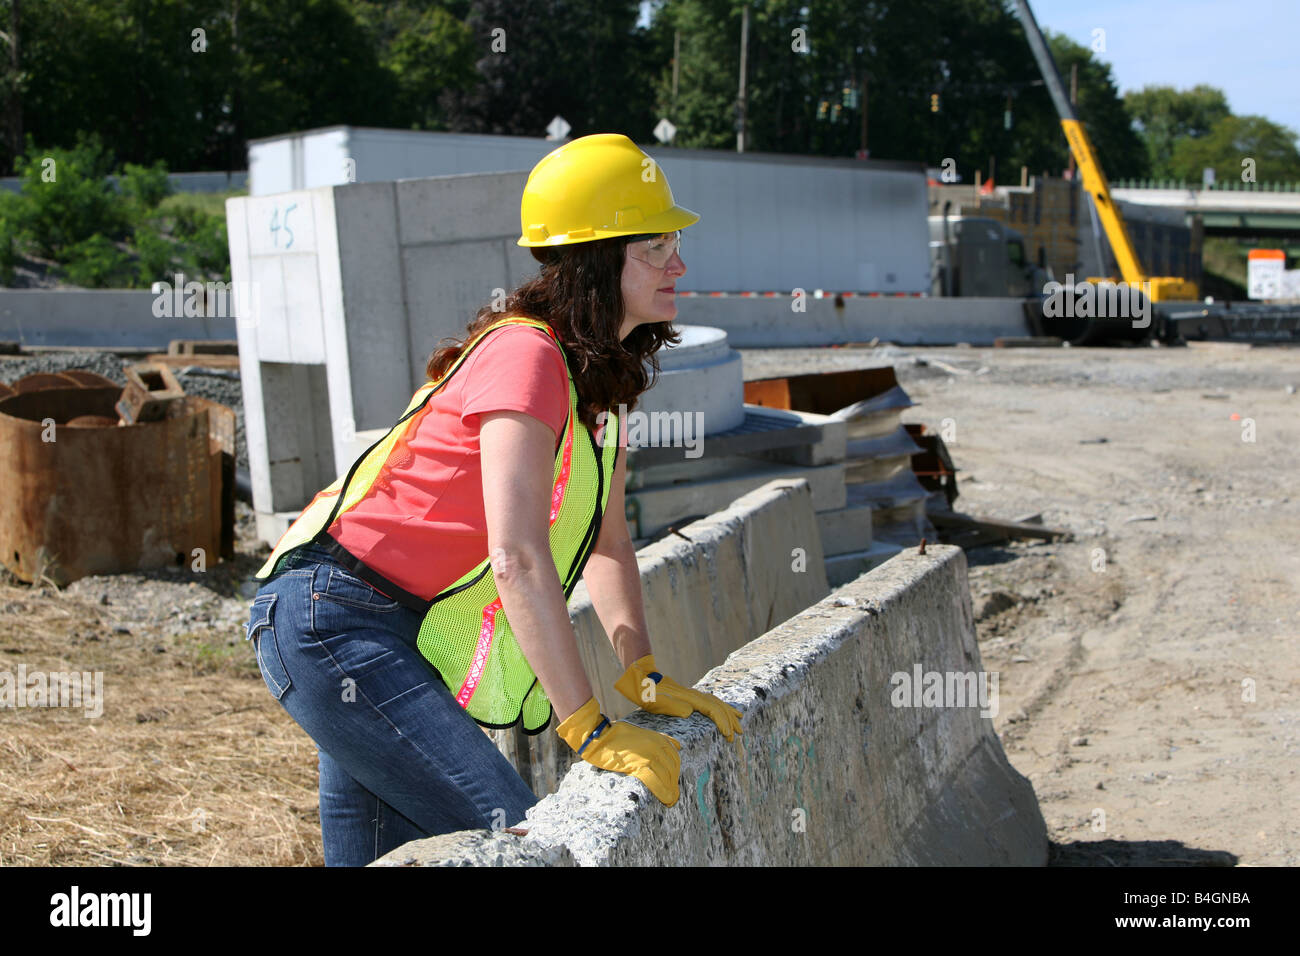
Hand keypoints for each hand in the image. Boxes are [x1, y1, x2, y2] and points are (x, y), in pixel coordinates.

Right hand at [555, 697, 681, 805]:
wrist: (597, 735)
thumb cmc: (615, 734)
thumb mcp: (642, 732)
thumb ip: (659, 739)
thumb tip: (678, 746)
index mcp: (658, 738)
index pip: (675, 758)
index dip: (676, 773)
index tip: (674, 783)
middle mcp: (656, 746)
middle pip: (672, 769)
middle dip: (674, 783)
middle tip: (673, 795)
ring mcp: (648, 756)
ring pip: (666, 777)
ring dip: (670, 790)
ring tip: (670, 800)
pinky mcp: (638, 765)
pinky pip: (655, 782)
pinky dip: (663, 792)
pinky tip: (665, 800)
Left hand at [614, 654, 742, 740]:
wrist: (644, 680)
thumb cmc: (649, 694)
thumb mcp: (657, 701)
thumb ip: (672, 706)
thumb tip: (689, 712)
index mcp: (690, 698)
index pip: (712, 710)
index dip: (722, 722)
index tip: (728, 734)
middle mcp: (695, 696)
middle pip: (719, 707)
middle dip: (729, 721)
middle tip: (737, 735)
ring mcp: (694, 695)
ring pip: (717, 703)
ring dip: (728, 714)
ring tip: (740, 721)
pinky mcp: (691, 697)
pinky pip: (712, 701)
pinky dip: (722, 707)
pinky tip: (726, 710)